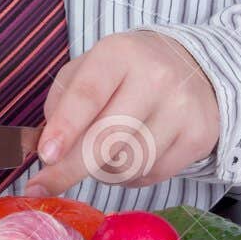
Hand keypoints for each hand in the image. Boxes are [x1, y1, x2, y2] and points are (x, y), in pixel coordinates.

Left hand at [25, 29, 219, 197]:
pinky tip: (133, 152)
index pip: (88, 94)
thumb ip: (61, 102)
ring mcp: (181, 108)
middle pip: (108, 138)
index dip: (65, 128)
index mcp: (119, 53)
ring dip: (103, 170)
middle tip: (42, 186)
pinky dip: (130, 175)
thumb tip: (44, 150)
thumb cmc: (126, 71)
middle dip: (70, 168)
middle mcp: (155, 77)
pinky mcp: (199, 136)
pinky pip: (151, 176)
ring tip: (102, 151)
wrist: (193, 67)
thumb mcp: (89, 69)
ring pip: (127, 163)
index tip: (45, 155)